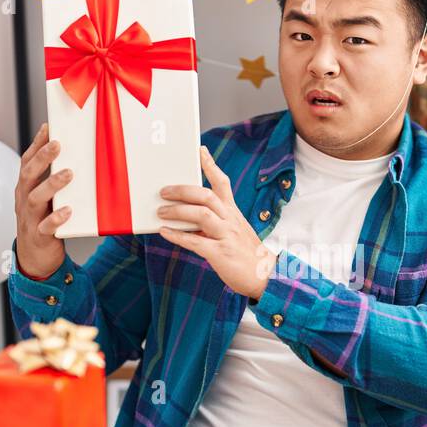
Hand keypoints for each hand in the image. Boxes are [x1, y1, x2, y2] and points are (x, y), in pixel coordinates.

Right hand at [14, 123, 70, 279]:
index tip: (48, 128)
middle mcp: (24, 201)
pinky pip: (45, 227)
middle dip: (42, 158)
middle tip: (58, 145)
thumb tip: (73, 158)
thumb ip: (53, 181)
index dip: (36, 145)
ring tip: (68, 174)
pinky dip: (55, 218)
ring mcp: (29, 219)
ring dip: (52, 184)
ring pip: (36, 199)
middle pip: (29, 175)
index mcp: (25, 189)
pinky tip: (67, 211)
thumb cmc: (44, 223)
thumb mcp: (46, 200)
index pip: (27, 162)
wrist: (35, 259)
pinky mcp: (39, 237)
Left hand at [158, 146, 274, 300]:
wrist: (265, 276)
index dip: (210, 165)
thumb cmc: (244, 253)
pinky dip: (177, 236)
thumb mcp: (232, 231)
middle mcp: (230, 220)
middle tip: (164, 191)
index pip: (222, 182)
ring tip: (161, 211)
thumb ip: (212, 222)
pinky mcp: (220, 254)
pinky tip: (165, 232)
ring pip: (201, 215)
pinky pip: (196, 242)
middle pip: (206, 196)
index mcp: (232, 212)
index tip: (200, 150)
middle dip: (182, 190)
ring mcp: (226, 236)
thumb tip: (184, 216)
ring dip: (177, 211)